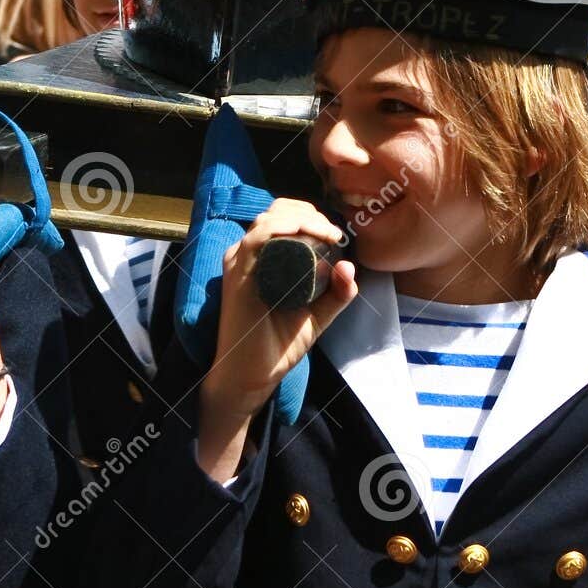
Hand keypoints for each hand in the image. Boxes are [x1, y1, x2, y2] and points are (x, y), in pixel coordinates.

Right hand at [197, 199, 356, 477]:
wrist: (253, 376)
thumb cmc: (279, 344)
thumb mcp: (318, 314)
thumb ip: (337, 294)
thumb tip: (350, 265)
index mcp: (263, 256)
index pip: (285, 217)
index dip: (312, 216)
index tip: (337, 233)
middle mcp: (248, 253)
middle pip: (278, 212)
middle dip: (310, 214)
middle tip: (333, 233)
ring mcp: (240, 261)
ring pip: (269, 219)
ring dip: (301, 218)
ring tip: (326, 234)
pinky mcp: (237, 273)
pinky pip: (256, 238)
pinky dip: (281, 227)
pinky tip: (304, 231)